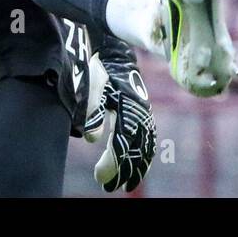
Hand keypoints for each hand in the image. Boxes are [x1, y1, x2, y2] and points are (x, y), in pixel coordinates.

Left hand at [84, 35, 155, 192]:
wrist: (112, 49)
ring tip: (128, 182)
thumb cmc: (98, 67)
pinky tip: (140, 164)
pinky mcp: (141, 110)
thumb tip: (90, 138)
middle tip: (112, 187)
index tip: (101, 178)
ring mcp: (142, 111)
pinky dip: (144, 152)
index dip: (113, 162)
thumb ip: (90, 110)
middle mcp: (139, 111)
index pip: (122, 141)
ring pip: (144, 144)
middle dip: (125, 169)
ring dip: (137, 164)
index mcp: (127, 106)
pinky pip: (146, 136)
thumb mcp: (91, 85)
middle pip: (136, 147)